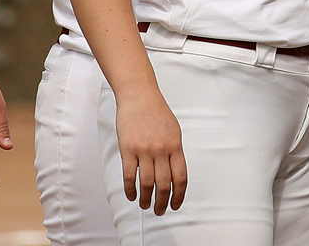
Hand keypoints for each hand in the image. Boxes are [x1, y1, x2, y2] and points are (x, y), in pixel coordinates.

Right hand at [114, 89, 185, 214]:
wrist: (140, 97)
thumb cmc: (157, 113)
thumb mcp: (174, 131)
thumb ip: (174, 152)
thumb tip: (174, 172)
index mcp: (176, 146)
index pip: (181, 177)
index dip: (179, 194)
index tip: (176, 204)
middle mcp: (162, 150)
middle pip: (164, 184)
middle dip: (163, 201)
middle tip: (160, 211)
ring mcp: (144, 150)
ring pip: (147, 183)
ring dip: (147, 198)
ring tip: (146, 206)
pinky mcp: (128, 149)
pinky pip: (129, 175)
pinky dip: (131, 189)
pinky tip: (132, 196)